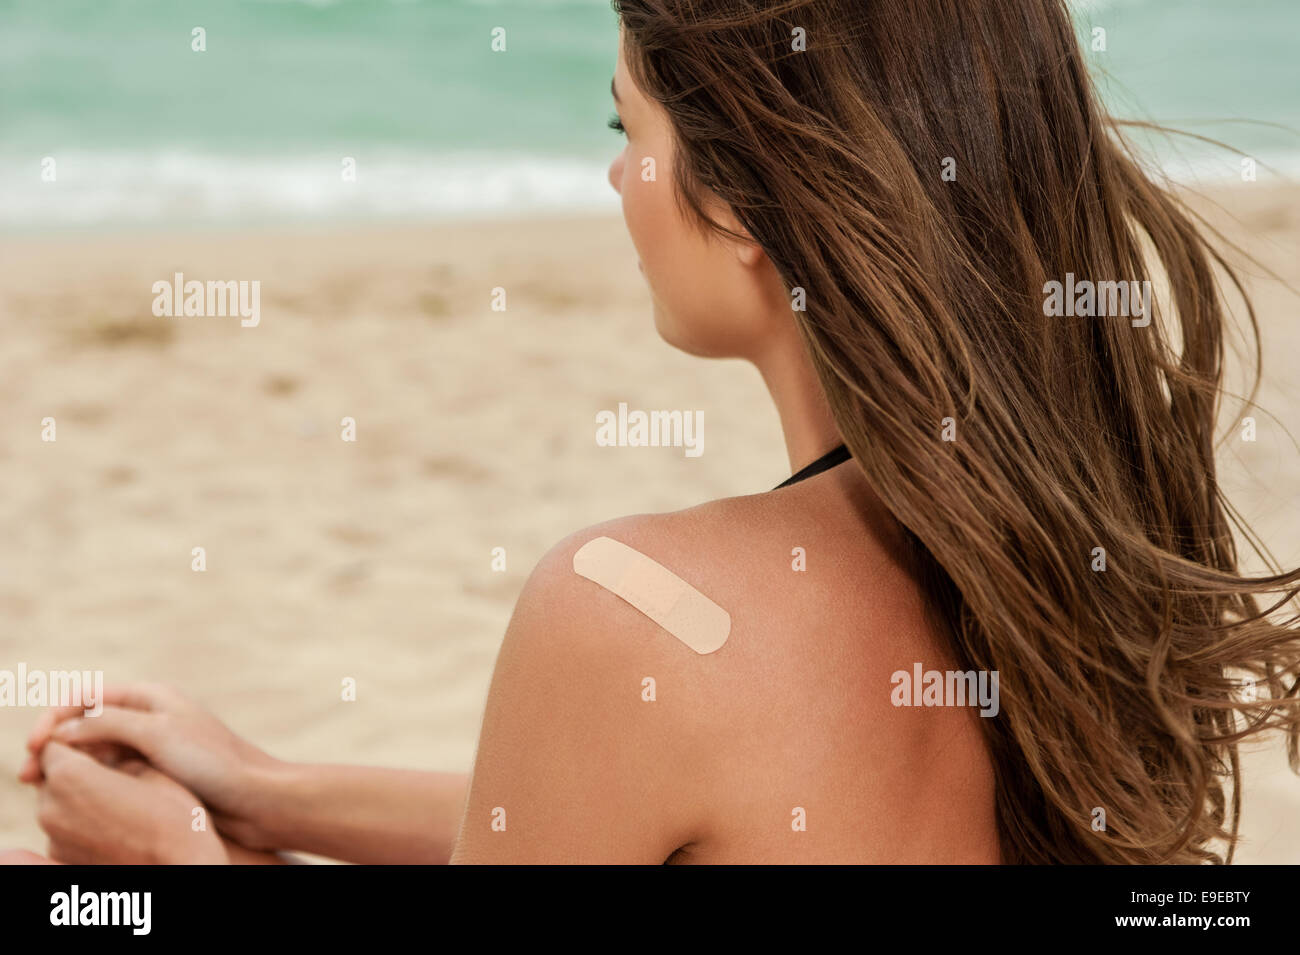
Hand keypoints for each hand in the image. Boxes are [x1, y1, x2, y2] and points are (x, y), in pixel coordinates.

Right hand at [21, 683, 282, 849]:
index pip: (87, 697)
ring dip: (66, 765)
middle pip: (87, 724)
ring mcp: (151, 746)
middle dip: (53, 745)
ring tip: (42, 791)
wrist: (256, 798)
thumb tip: (64, 728)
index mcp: (150, 696)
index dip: (55, 718)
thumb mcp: (157, 735)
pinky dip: (88, 781)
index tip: (34, 747)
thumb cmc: (213, 762)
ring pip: (96, 751)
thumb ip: (108, 724)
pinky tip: (73, 799)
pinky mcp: (156, 773)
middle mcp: (149, 716)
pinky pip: (111, 773)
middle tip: (27, 778)